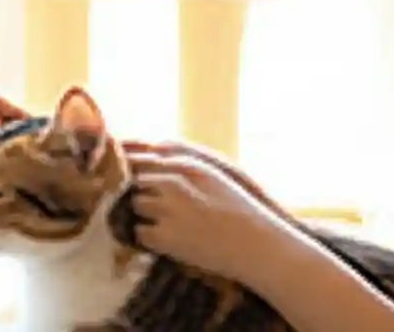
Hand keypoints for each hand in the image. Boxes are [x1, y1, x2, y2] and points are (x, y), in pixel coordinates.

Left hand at [121, 140, 296, 225]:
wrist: (256, 246)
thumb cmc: (238, 211)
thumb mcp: (214, 175)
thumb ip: (184, 159)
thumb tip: (153, 147)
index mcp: (190, 165)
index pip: (147, 156)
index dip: (137, 165)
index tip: (140, 176)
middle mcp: (176, 183)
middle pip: (138, 178)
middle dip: (143, 189)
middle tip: (162, 204)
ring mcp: (168, 210)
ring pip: (137, 203)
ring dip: (146, 212)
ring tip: (169, 222)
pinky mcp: (164, 237)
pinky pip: (140, 232)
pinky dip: (150, 237)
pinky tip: (170, 238)